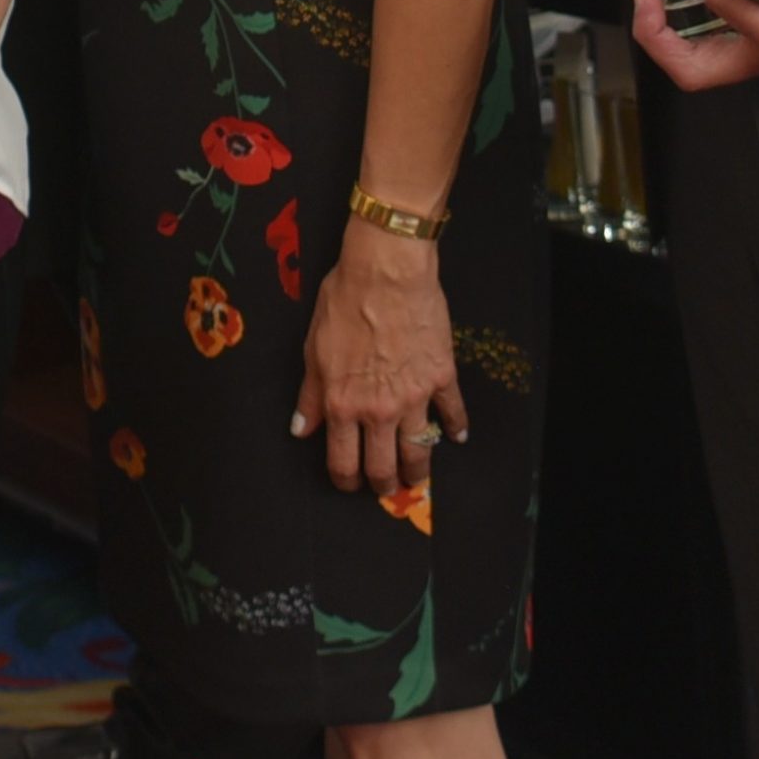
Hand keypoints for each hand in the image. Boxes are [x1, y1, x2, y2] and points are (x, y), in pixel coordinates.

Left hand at [290, 225, 465, 496]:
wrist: (386, 272)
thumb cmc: (344, 301)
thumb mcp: (313, 348)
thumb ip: (310, 395)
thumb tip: (301, 430)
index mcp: (344, 404)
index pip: (343, 461)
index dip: (345, 480)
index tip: (348, 484)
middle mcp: (380, 410)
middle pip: (384, 466)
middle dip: (383, 484)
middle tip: (385, 487)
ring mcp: (415, 397)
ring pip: (420, 451)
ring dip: (418, 471)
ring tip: (417, 477)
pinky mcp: (442, 378)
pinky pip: (453, 413)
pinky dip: (456, 428)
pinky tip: (457, 436)